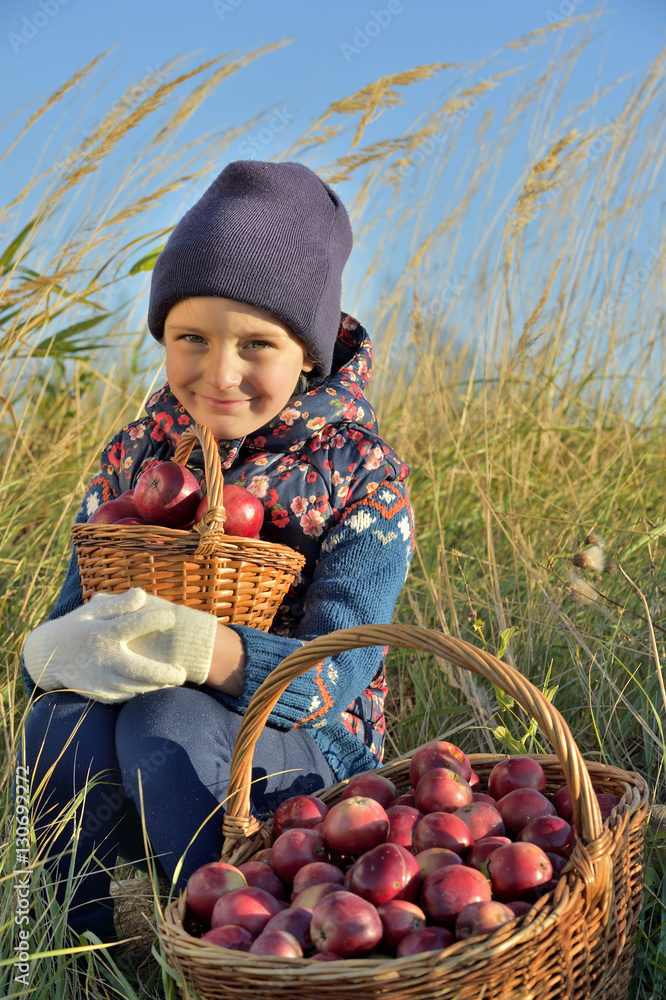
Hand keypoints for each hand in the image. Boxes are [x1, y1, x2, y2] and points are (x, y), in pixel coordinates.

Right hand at [23, 589, 217, 702]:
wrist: (49, 657)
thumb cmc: (78, 628)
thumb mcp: (92, 611)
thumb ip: (118, 604)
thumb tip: (142, 594)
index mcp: (102, 634)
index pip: (131, 625)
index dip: (153, 620)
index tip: (173, 616)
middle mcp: (103, 660)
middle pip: (140, 670)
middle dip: (164, 674)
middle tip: (183, 673)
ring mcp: (100, 681)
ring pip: (136, 688)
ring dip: (157, 685)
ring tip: (174, 679)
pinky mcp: (99, 695)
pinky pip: (126, 697)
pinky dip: (142, 692)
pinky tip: (155, 687)